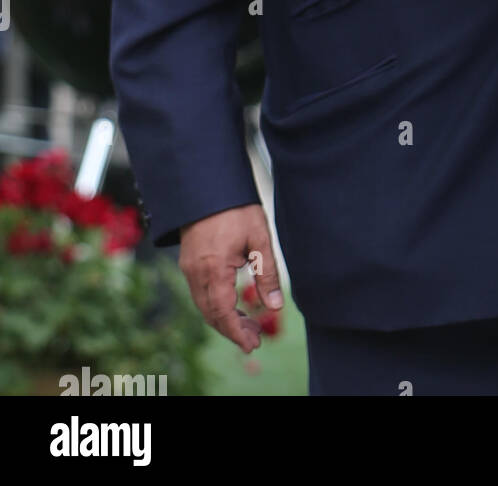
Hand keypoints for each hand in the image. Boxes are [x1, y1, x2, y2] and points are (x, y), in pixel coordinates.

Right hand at [178, 204, 283, 353]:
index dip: (237, 333)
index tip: (252, 345)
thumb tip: (275, 306)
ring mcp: (189, 268)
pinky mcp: (189, 261)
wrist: (208, 185)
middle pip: (211, 314)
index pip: (223, 314)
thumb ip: (266, 273)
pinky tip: (233, 304)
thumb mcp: (259, 238)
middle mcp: (196, 273)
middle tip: (256, 339)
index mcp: (213, 270)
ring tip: (249, 325)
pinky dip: (216, 305)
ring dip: (224, 318)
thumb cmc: (237, 208)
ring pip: (204, 305)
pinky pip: (200, 293)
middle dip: (233, 330)